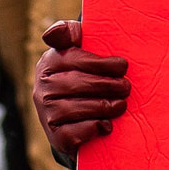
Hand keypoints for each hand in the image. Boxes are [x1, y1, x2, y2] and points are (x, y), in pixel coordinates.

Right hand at [33, 19, 129, 154]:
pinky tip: (106, 125)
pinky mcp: (55, 136)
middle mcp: (42, 89)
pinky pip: (74, 132)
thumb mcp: (74, 50)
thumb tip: (53, 32)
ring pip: (77, 108)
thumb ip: (68, 33)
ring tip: (121, 104)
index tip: (122, 65)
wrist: (71, 120)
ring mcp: (47, 113)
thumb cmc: (78, 76)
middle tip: (126, 87)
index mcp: (48, 63)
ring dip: (104, 106)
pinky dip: (93, 128)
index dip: (100, 63)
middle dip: (107, 85)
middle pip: (77, 84)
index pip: (73, 58)